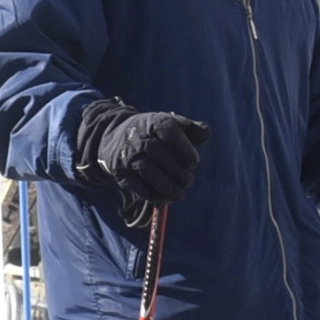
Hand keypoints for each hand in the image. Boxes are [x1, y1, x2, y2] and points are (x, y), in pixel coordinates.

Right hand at [75, 99, 208, 207]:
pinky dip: (154, 195)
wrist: (114, 137)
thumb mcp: (172, 124)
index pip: (171, 134)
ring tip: (179, 193)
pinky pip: (138, 187)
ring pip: (149, 172)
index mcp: (156, 123)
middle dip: (179, 173)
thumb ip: (193, 129)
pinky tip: (164, 197)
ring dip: (168, 187)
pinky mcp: (120, 173)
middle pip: (161, 156)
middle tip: (187, 181)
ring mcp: (128, 156)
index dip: (186, 151)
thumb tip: (205, 133)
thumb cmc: (153, 132)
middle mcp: (140, 138)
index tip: (192, 163)